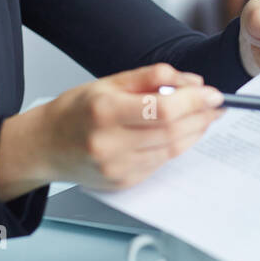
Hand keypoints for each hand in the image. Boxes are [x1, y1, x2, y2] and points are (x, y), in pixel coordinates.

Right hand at [39, 63, 224, 190]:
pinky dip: (176, 146)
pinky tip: (179, 133)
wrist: (45, 146)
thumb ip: (152, 77)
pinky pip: (161, 163)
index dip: (195, 102)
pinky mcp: (123, 182)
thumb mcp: (109, 82)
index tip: (212, 94)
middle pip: (172, 132)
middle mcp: (109, 143)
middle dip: (201, 117)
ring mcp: (116, 168)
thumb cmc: (75, 111)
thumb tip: (191, 82)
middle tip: (214, 105)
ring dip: (194, 132)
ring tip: (202, 117)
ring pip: (172, 150)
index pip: (164, 109)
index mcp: (104, 112)